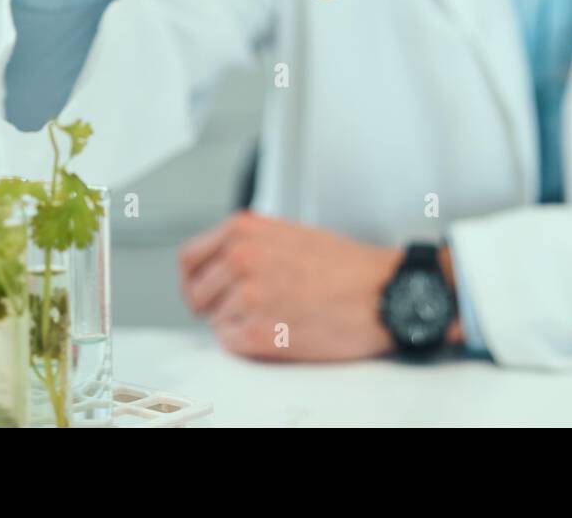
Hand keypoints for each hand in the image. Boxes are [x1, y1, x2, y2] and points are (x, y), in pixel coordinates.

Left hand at [178, 210, 402, 361]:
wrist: (382, 293)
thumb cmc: (348, 267)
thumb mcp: (291, 233)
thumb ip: (250, 243)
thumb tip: (221, 264)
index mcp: (246, 229)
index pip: (189, 258)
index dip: (195, 279)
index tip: (203, 289)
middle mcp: (241, 258)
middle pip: (196, 293)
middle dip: (215, 305)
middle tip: (243, 310)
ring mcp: (247, 295)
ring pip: (215, 320)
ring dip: (238, 323)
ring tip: (276, 315)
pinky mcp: (257, 331)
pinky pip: (231, 343)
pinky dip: (250, 343)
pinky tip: (280, 329)